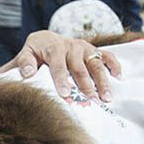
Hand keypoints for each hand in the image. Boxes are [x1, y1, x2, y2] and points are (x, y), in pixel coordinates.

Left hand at [0, 31, 121, 101]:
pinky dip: (114, 65)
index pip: (57, 61)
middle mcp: (70, 44)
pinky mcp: (93, 51)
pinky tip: (118, 78)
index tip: (65, 93)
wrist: (45, 43)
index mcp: (51, 44)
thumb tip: (28, 73)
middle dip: (85, 82)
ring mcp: (84, 47)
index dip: (61, 77)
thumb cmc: (34, 55)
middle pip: (79, 64)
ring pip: (95, 62)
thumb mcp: (25, 55)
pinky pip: (107, 56)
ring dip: (102, 80)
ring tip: (106, 97)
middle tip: (90, 99)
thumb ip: (24, 63)